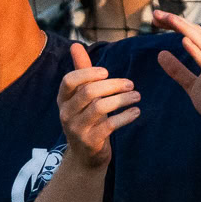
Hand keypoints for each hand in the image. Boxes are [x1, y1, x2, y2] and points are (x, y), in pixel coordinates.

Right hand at [56, 41, 140, 166]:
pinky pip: (109, 125)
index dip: (88, 73)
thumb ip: (81, 71)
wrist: (85, 156)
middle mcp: (66, 113)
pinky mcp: (90, 142)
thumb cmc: (86, 119)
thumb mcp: (81, 96)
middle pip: (88, 92)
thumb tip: (75, 45)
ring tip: (137, 96)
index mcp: (63, 99)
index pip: (69, 80)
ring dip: (122, 99)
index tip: (107, 72)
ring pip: (100, 108)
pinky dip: (125, 117)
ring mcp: (77, 129)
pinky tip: (136, 111)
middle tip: (131, 84)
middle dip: (113, 85)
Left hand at [153, 11, 200, 131]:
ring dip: (185, 29)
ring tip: (169, 19)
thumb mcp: (191, 85)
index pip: (192, 34)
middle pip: (195, 32)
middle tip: (156, 13)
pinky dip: (196, 50)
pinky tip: (184, 41)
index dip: (175, 24)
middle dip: (176, 21)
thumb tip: (160, 54)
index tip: (157, 18)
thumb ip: (178, 70)